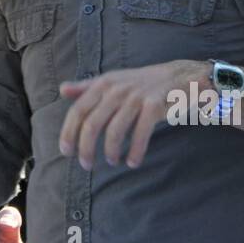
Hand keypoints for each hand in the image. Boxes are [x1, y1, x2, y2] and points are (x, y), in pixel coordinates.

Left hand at [58, 60, 203, 169]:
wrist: (181, 77)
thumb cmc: (141, 83)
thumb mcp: (113, 81)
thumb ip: (87, 87)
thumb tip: (62, 89)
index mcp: (103, 84)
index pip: (78, 111)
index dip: (69, 133)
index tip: (66, 152)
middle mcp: (117, 89)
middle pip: (92, 124)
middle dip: (86, 148)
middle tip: (86, 165)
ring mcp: (136, 97)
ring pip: (114, 131)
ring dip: (111, 152)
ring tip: (112, 162)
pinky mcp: (155, 105)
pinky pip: (140, 133)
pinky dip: (135, 151)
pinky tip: (133, 161)